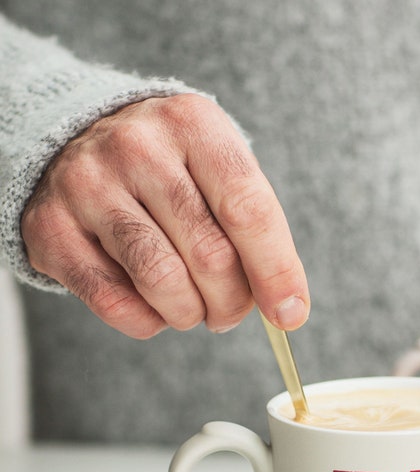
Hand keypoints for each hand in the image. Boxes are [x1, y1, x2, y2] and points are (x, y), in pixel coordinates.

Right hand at [20, 94, 309, 337]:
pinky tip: (154, 307)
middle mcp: (137, 147)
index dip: (276, 272)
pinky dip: (148, 323)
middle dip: (233, 303)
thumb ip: (256, 230)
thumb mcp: (219, 172)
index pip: (248, 209)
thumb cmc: (172, 169)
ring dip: (191, 314)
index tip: (290, 314)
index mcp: (193, 124)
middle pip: (210, 255)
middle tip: (231, 311)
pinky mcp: (52, 228)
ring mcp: (87, 185)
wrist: (78, 140)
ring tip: (194, 309)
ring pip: (163, 282)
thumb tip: (288, 307)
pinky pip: (115, 303)